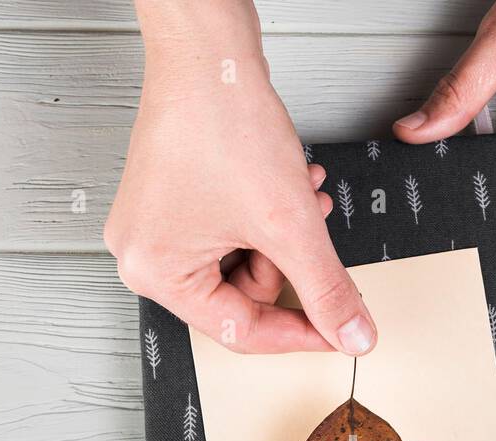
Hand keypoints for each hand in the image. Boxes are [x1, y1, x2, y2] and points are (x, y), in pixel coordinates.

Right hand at [105, 1, 375, 354]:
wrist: (209, 52)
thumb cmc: (220, 121)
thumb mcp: (290, 223)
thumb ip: (326, 288)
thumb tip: (350, 333)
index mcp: (156, 273)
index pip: (240, 331)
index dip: (298, 333)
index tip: (337, 332)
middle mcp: (145, 255)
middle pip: (241, 296)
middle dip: (289, 263)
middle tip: (312, 234)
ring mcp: (156, 227)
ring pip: (243, 261)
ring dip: (284, 236)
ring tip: (302, 199)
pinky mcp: (173, 201)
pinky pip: (231, 233)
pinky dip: (267, 217)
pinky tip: (288, 187)